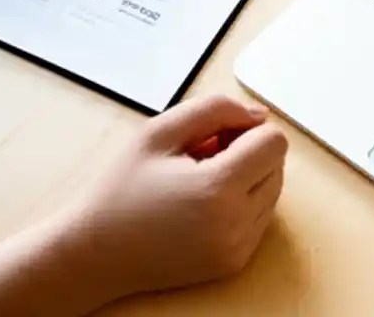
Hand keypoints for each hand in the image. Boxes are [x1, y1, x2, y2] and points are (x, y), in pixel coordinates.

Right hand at [60, 95, 288, 299]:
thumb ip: (216, 110)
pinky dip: (242, 204)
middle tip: (202, 157)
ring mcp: (237, 248)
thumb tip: (260, 116)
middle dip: (248, 153)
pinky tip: (203, 205)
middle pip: (278, 166)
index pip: (274, 142)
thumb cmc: (121, 189)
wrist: (95, 254)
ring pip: (273, 191)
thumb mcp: (159, 132)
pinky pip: (261, 218)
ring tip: (200, 181)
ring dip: (248, 178)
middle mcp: (235, 223)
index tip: (215, 136)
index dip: (247, 130)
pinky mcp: (234, 263)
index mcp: (217, 188)